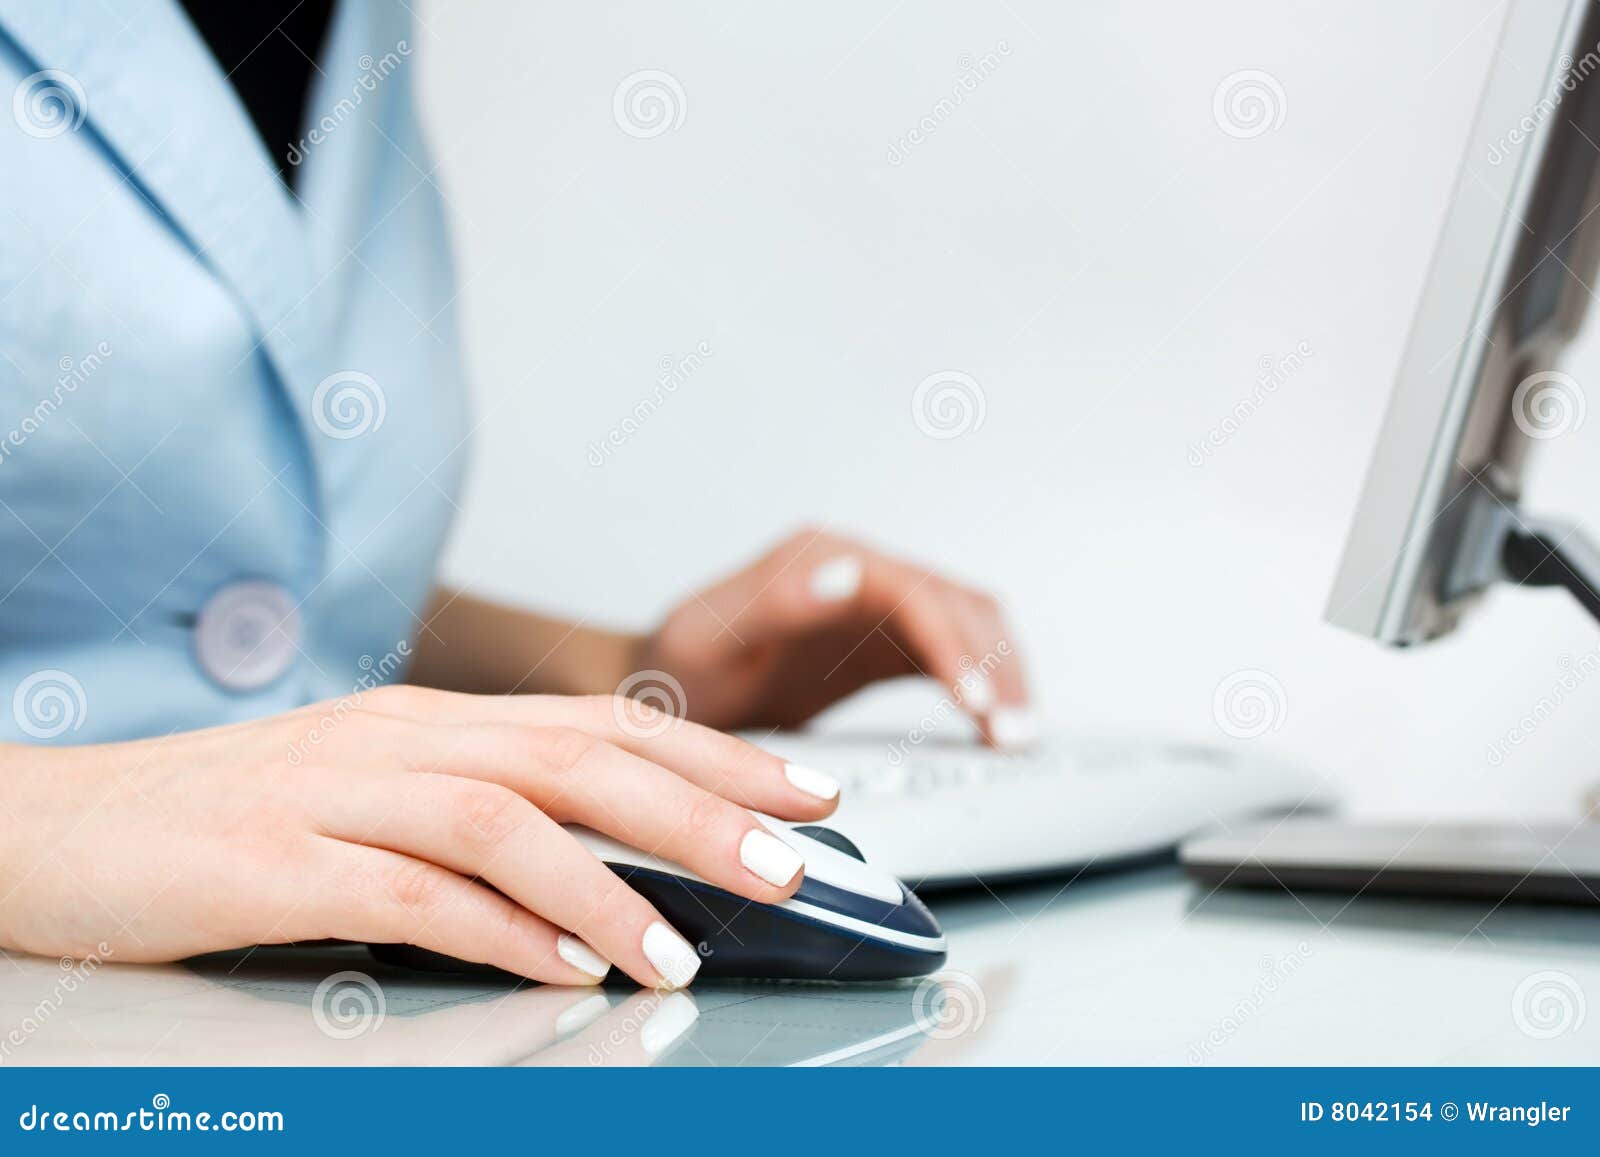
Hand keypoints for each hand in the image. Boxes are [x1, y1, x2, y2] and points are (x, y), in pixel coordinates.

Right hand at [0, 686, 840, 987]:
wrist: (57, 825)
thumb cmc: (227, 817)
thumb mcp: (373, 792)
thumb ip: (482, 816)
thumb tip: (603, 876)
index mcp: (434, 719)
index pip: (605, 723)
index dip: (716, 753)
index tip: (806, 788)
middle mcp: (399, 738)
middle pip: (578, 759)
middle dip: (700, 810)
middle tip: (793, 860)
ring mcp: (335, 792)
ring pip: (504, 819)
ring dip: (608, 885)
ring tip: (685, 947)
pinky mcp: (275, 861)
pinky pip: (406, 891)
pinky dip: (496, 928)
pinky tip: (561, 965)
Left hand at [633, 528, 1032, 745]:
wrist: (662, 686)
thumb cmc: (677, 664)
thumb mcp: (709, 636)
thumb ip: (774, 601)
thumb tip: (845, 571)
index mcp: (821, 558)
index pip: (912, 592)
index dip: (952, 644)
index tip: (974, 699)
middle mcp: (859, 572)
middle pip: (955, 606)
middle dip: (994, 666)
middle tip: (1009, 735)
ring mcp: (877, 608)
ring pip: (969, 627)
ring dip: (1002, 677)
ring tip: (1015, 740)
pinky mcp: (886, 645)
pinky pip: (955, 658)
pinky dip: (985, 689)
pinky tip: (996, 733)